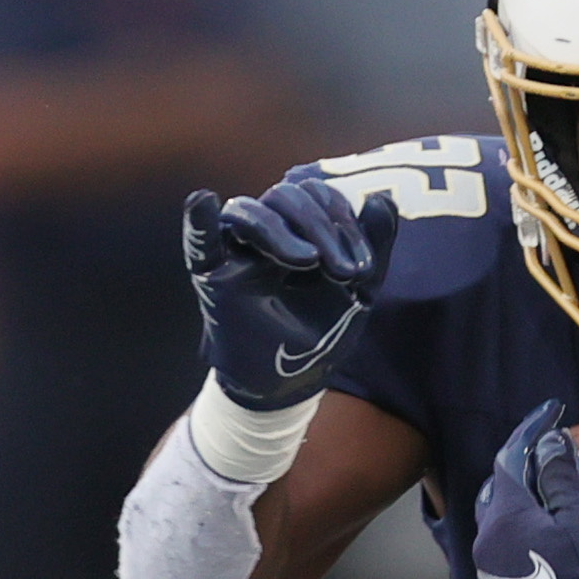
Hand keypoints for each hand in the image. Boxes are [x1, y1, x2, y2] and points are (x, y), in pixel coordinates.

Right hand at [184, 177, 400, 410]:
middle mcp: (267, 233)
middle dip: (320, 225)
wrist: (292, 382)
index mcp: (300, 230)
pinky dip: (198, 221)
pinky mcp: (213, 276)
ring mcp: (237, 251)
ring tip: (309, 262)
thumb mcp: (360, 291)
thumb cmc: (323, 333)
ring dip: (282, 231)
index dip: (343, 218)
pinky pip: (200, 242)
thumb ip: (373, 248)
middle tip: (342, 270)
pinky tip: (203, 202)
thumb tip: (379, 200)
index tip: (362, 266)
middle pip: (284, 195)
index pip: (316, 196)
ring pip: (249, 210)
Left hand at [471, 403, 578, 578]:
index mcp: (504, 519)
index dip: (530, 431)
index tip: (551, 412)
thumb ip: (562, 479)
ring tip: (548, 493)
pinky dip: (519, 531)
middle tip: (548, 454)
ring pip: (497, 522)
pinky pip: (502, 550)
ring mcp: (489, 576)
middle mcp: (486, 545)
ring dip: (519, 502)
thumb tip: (548, 443)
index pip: (510, 458)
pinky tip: (543, 534)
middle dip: (519, 467)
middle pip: (497, 491)